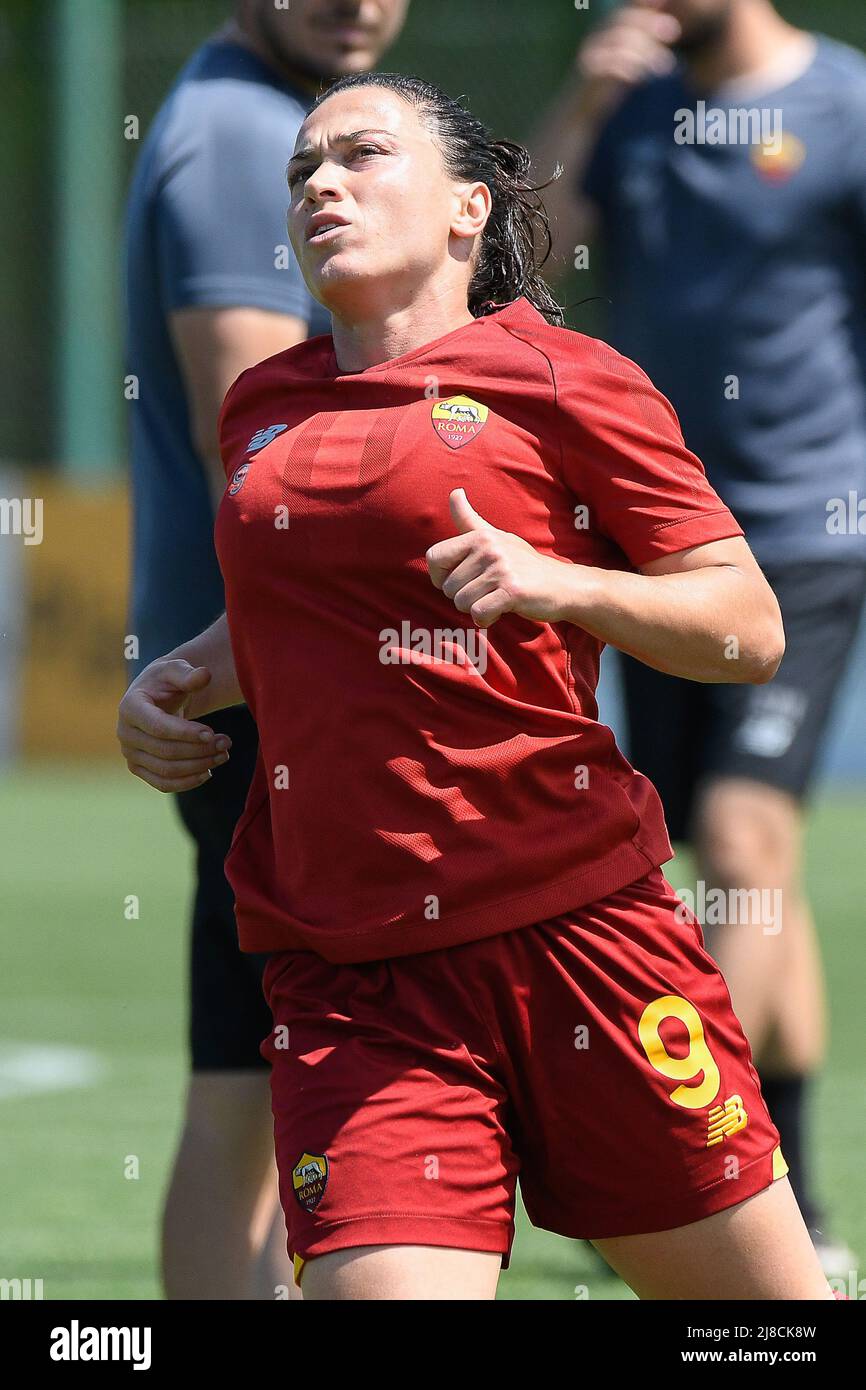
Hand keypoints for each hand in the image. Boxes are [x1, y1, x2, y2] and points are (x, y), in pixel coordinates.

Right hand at [117, 659, 231, 792]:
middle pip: (165, 751)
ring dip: (198, 766)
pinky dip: (187, 782)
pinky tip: (208, 771)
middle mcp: (125, 733)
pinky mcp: (139, 768)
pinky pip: (163, 783)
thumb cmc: (166, 681)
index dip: (186, 733)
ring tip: (223, 755)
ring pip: (166, 770)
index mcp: (130, 707)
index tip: (212, 733)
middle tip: (226, 743)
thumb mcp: (175, 670)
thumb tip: (204, 675)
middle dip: (200, 750)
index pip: (158, 727)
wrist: (154, 697)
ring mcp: (130, 753)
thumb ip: (188, 674)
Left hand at [426, 489, 573, 627]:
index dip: (440, 576)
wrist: (562, 584)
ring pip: (461, 602)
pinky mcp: (512, 591)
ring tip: (495, 599)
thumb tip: (454, 492)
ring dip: (476, 609)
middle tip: (487, 592)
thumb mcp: (496, 537)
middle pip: (448, 587)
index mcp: (480, 536)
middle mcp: (489, 549)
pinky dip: (485, 619)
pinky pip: (478, 613)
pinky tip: (499, 612)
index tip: (459, 581)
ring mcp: (501, 569)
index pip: (434, 557)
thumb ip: (469, 519)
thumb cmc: (523, 563)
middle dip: (463, 597)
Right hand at [576, 2, 679, 116]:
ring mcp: (590, 54)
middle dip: (651, 24)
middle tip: (674, 32)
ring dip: (647, 51)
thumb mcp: (624, 62)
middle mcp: (595, 37)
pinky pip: (610, 65)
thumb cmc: (603, 87)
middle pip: (624, 21)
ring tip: (667, 66)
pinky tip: (642, 77)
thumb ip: (641, 45)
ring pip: (620, 42)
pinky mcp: (586, 74)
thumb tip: (668, 29)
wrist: (577, 113)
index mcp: (603, 31)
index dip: (647, 9)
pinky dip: (629, 68)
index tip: (669, 11)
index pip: (627, 12)